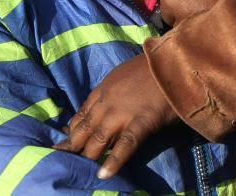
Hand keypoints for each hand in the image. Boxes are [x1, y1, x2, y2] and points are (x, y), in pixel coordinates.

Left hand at [55, 54, 177, 179]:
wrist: (172, 60)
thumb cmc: (151, 67)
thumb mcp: (123, 74)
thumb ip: (111, 91)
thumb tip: (102, 107)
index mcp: (104, 88)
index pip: (82, 114)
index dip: (72, 130)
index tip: (64, 141)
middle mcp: (108, 102)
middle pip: (84, 128)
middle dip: (73, 146)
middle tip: (63, 160)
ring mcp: (123, 113)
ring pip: (99, 139)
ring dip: (88, 156)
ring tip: (81, 171)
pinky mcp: (141, 122)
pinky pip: (124, 145)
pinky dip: (113, 161)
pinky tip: (104, 174)